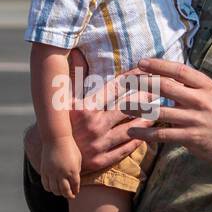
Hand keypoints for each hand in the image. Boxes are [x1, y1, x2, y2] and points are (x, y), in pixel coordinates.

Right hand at [24, 71, 148, 180]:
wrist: (50, 157)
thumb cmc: (59, 123)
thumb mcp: (63, 99)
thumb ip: (74, 75)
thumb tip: (76, 52)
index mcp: (85, 108)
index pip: (114, 88)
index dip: (132, 78)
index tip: (145, 71)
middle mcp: (93, 125)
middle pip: (127, 107)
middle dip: (145, 97)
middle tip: (160, 89)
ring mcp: (99, 144)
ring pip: (130, 128)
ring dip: (146, 118)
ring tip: (158, 110)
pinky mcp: (102, 160)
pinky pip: (125, 148)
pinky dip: (138, 139)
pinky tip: (148, 132)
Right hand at [40, 137, 81, 198]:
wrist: (56, 138)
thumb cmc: (70, 147)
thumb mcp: (78, 159)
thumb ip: (77, 171)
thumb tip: (74, 180)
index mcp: (73, 171)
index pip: (75, 186)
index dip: (76, 191)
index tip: (76, 192)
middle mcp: (62, 174)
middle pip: (65, 191)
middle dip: (68, 195)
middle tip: (70, 195)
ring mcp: (52, 173)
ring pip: (55, 190)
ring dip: (58, 193)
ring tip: (61, 192)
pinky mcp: (44, 171)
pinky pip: (46, 185)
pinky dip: (49, 188)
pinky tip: (52, 187)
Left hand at [124, 57, 211, 176]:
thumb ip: (193, 86)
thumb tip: (168, 75)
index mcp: (206, 86)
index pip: (179, 70)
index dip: (159, 65)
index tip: (141, 62)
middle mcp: (201, 100)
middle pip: (166, 87)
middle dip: (143, 83)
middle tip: (125, 81)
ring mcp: (195, 119)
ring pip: (160, 111)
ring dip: (139, 109)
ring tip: (122, 107)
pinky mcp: (191, 137)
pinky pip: (163, 134)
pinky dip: (146, 133)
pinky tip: (133, 131)